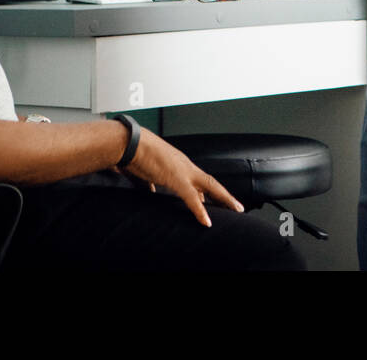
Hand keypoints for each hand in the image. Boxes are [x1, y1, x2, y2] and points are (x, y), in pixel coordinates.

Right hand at [119, 128, 243, 225]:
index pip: (198, 180)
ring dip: (224, 199)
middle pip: (211, 182)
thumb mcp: (145, 171)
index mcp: (178, 164)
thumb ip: (149, 182)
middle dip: (224, 195)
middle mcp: (185, 167)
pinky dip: (200, 211)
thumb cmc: (134, 155)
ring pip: (211, 187)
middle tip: (237, 206)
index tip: (215, 202)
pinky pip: (192, 198)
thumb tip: (149, 191)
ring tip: (236, 210)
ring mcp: (183, 172)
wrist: (129, 144)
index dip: (207, 193)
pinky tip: (206, 221)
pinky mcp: (176, 179)